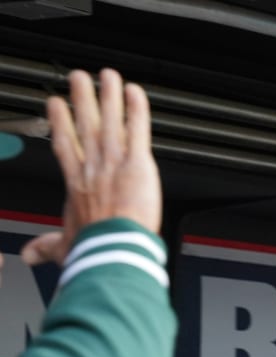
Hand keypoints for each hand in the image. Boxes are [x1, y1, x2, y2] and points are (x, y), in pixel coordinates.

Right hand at [22, 68, 160, 265]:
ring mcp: (114, 162)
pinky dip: (137, 109)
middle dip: (82, 99)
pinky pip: (138, 130)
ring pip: (111, 121)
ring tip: (106, 75)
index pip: (65, 145)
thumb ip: (47, 246)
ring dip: (108, 96)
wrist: (113, 249)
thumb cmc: (93, 250)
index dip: (60, 122)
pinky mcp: (138, 163)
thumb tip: (30, 254)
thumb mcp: (65, 246)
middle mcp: (93, 167)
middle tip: (78, 77)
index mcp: (75, 183)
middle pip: (85, 125)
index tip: (56, 105)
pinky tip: (135, 92)